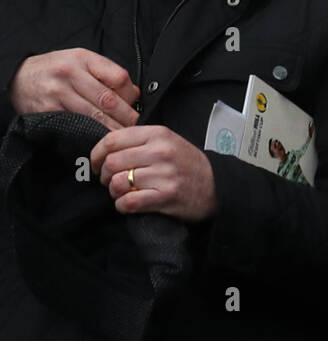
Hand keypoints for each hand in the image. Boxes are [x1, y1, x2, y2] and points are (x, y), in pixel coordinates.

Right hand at [10, 49, 139, 129]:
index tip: (135, 106)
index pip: (119, 77)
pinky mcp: (48, 110)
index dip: (131, 95)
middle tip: (134, 127)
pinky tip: (99, 138)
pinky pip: (75, 125)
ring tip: (120, 136)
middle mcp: (70, 73)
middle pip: (108, 100)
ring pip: (93, 116)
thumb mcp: (81, 61)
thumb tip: (134, 94)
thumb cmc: (56, 70)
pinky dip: (90, 133)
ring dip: (111, 129)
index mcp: (83, 58)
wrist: (18, 77)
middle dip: (126, 117)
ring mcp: (57, 93)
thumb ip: (107, 74)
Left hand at [91, 124, 217, 221]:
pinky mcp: (166, 196)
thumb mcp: (168, 142)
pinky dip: (123, 206)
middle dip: (104, 176)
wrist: (217, 186)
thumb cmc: (188, 165)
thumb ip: (140, 141)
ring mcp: (164, 174)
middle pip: (112, 162)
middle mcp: (161, 152)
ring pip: (117, 183)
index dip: (96, 154)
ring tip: (122, 193)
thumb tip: (105, 149)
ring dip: (114, 192)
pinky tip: (129, 204)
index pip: (112, 140)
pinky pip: (129, 202)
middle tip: (110, 181)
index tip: (96, 164)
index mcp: (158, 134)